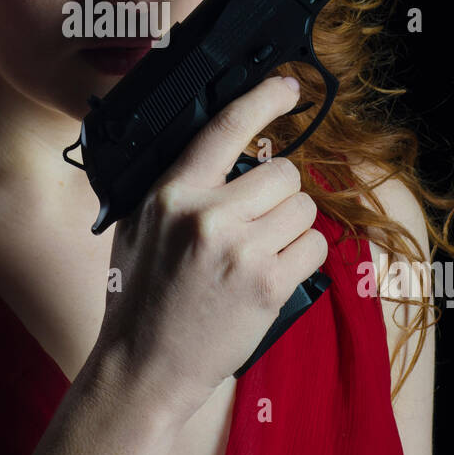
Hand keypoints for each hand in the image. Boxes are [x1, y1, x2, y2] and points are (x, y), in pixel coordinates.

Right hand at [98, 75, 328, 422]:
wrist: (143, 368)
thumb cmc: (139, 296)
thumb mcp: (139, 226)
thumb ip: (174, 186)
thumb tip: (214, 149)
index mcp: (171, 194)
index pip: (224, 128)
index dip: (262, 100)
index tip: (287, 86)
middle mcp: (207, 216)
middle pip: (283, 174)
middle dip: (279, 196)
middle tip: (254, 225)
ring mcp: (240, 251)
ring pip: (303, 208)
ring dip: (292, 227)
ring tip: (258, 254)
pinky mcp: (267, 284)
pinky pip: (315, 246)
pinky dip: (302, 257)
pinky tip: (271, 275)